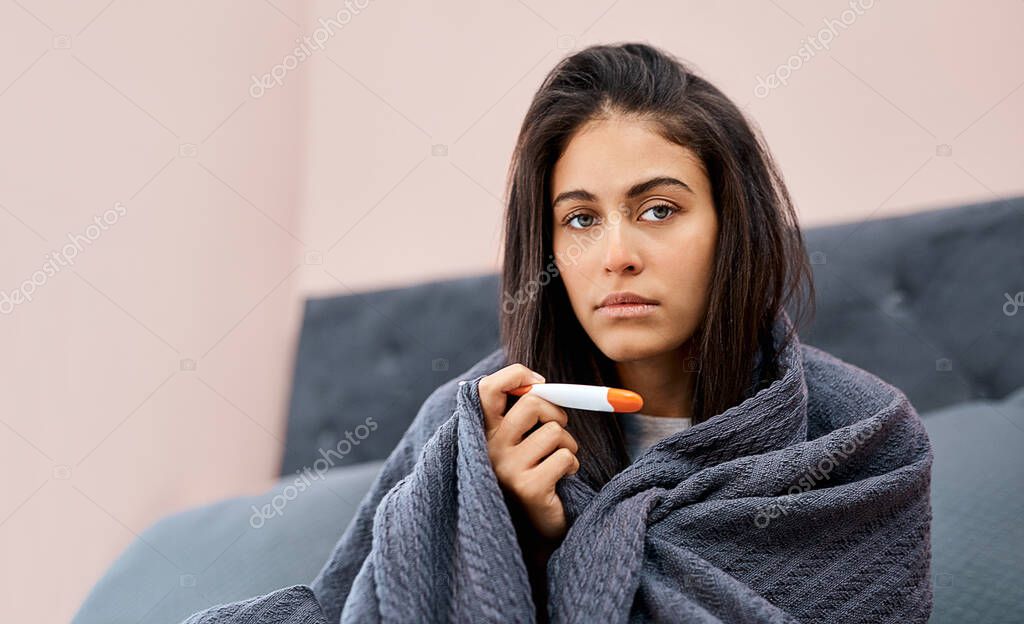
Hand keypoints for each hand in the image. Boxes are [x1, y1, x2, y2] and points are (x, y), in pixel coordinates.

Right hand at [479, 364, 579, 539]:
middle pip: (532, 403)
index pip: (488, 388)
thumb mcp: (523, 440)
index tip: (539, 382)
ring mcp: (506, 468)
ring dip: (568, 446)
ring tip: (557, 464)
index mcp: (483, 432)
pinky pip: (565, 457)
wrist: (535, 530)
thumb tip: (542, 381)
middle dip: (556, 412)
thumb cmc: (534, 474)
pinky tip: (561, 481)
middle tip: (558, 428)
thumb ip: (525, 411)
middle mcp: (488, 448)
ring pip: (555, 432)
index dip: (516, 375)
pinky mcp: (528, 487)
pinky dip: (573, 466)